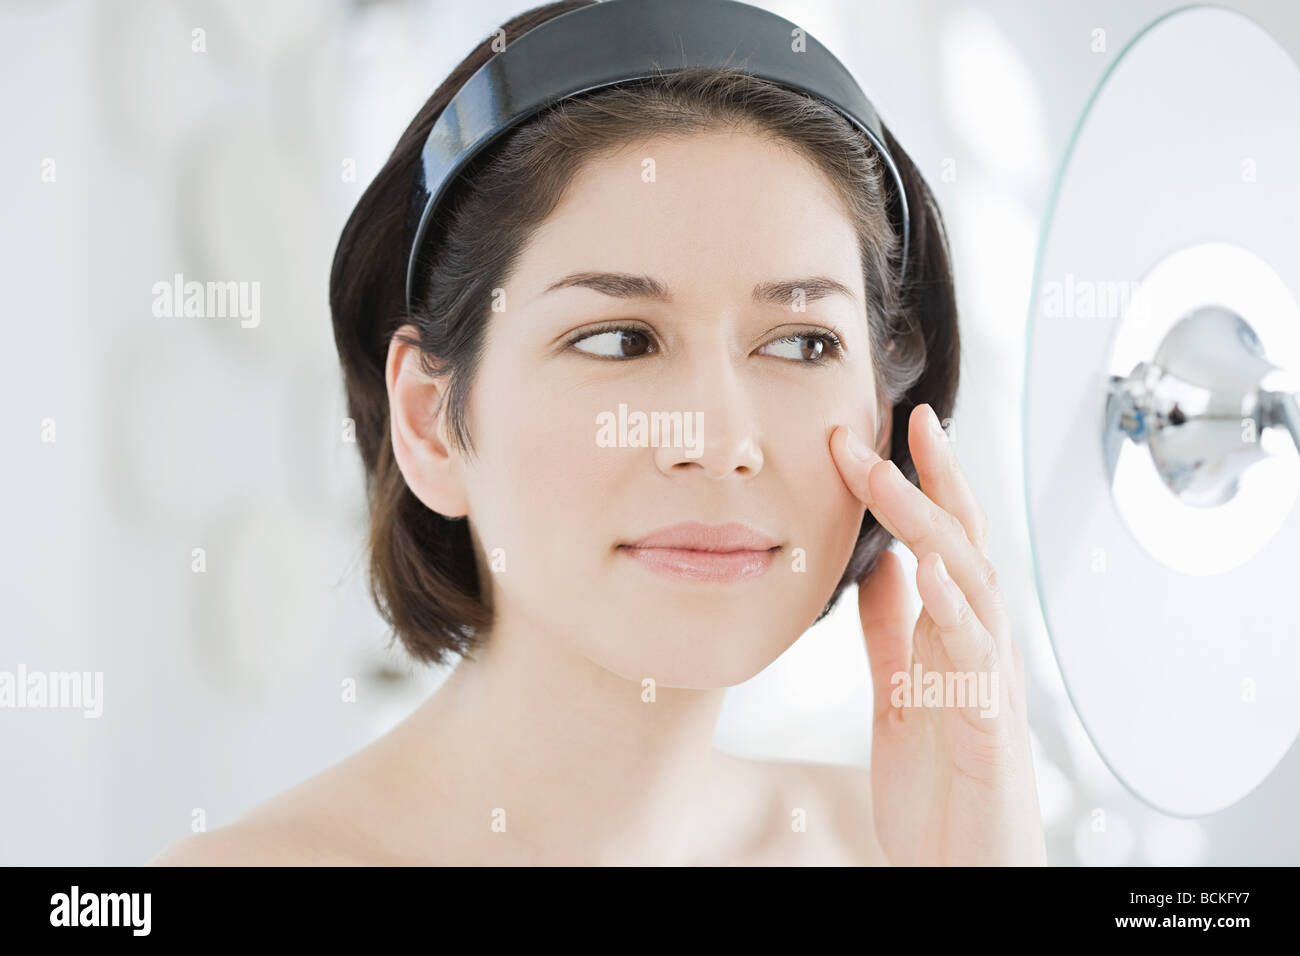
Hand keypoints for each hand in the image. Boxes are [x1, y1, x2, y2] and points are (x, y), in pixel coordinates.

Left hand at [829, 405, 1045, 865]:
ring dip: (931, 523)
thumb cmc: (941, 785)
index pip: (942, 538)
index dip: (922, 480)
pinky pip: (975, 655)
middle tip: (900, 419)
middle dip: (933, 477)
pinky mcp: (987, 723)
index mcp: (957, 632)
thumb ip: (892, 629)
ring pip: (971, 581)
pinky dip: (954, 608)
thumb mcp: (900, 690)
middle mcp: (981, 643)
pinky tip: (929, 571)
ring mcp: (990, 679)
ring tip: (892, 475)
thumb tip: (879, 566)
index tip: (891, 426)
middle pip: (963, 541)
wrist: (961, 867)